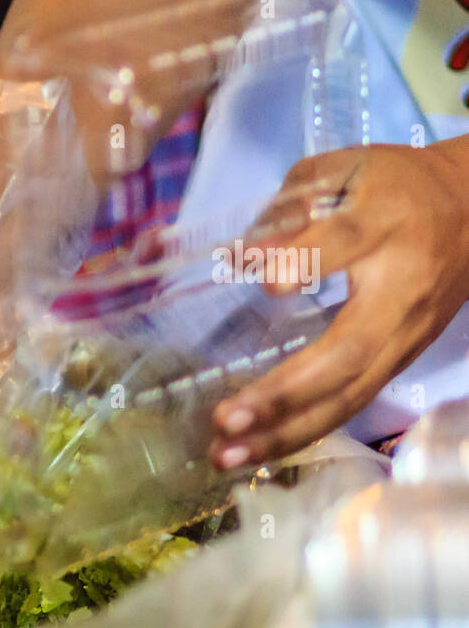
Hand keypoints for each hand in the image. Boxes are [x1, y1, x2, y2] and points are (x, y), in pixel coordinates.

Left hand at [210, 140, 468, 468]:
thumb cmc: (390, 188)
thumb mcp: (344, 172)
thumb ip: (290, 205)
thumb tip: (238, 256)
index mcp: (386, 224)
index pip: (345, 242)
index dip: (305, 261)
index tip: (265, 281)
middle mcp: (399, 292)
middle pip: (346, 351)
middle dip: (284, 391)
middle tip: (226, 417)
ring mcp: (401, 339)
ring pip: (346, 397)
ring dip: (282, 433)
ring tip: (225, 455)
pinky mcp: (395, 365)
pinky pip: (345, 407)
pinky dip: (296, 435)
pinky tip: (251, 453)